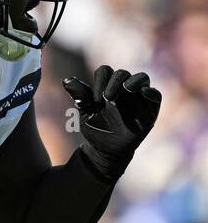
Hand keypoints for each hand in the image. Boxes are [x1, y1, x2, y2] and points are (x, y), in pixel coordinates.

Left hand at [62, 66, 160, 182]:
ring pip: (142, 78)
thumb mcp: (85, 113)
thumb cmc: (95, 129)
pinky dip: (151, 92)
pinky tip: (144, 93)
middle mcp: (124, 88)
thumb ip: (80, 96)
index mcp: (107, 85)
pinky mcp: (150, 108)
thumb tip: (66, 80)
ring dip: (135, 81)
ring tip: (127, 88)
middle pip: (122, 73)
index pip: (105, 71)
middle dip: (114, 82)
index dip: (100, 81)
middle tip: (106, 97)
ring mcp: (138, 97)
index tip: (95, 100)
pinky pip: (155, 95)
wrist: (105, 151)